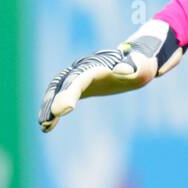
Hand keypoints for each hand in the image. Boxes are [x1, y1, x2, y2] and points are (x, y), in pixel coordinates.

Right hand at [38, 18, 183, 132]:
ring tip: (44, 125)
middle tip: (47, 121)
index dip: (70, 92)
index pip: (81, 78)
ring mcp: (79, 76)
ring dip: (49, 107)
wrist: (136, 61)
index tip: (64, 109)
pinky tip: (47, 126)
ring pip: (58, 90)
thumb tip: (125, 71)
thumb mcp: (144, 66)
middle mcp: (84, 69)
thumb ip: (135, 66)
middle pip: (65, 84)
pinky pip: (60, 96)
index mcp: (99, 66)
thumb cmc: (142, 64)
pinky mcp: (78, 86)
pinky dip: (53, 109)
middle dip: (54, 102)